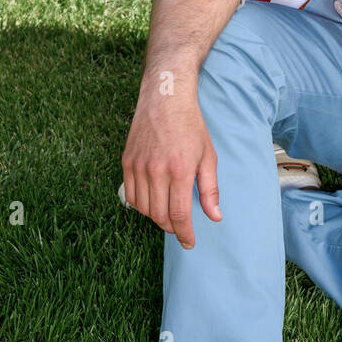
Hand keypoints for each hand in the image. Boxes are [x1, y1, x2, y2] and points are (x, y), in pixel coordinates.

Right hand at [121, 79, 221, 249]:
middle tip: (181, 228)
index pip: (179, 214)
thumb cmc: (191, 127)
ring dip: (156, 217)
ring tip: (168, 213)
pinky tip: (153, 202)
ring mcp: (138, 167)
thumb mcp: (208, 157)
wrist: (165, 99)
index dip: (185, 234)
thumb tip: (215, 216)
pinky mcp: (126, 162)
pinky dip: (141, 206)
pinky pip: (131, 195)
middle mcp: (155, 171)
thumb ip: (210, 189)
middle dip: (172, 227)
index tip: (190, 243)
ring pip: (143, 209)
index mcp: (179, 170)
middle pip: (159, 215)